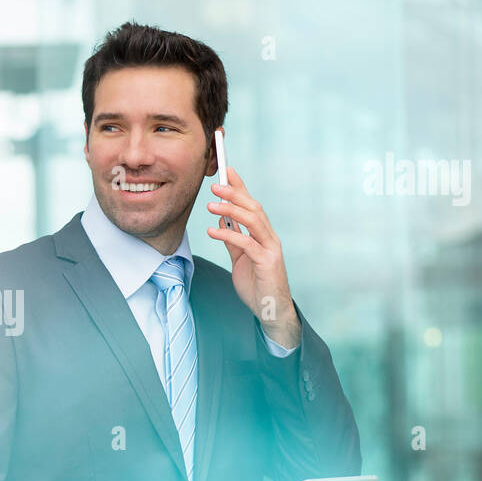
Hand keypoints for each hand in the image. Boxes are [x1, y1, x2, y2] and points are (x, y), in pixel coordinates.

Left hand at [204, 166, 300, 348]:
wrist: (270, 309)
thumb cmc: (256, 284)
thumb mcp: (240, 259)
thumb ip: (233, 239)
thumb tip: (221, 220)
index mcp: (264, 235)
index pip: (252, 205)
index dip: (241, 187)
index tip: (228, 170)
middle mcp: (270, 238)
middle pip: (253, 207)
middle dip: (235, 193)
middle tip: (215, 185)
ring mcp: (270, 249)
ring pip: (253, 220)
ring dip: (231, 209)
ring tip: (211, 204)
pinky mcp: (267, 262)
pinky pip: (246, 243)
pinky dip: (228, 234)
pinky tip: (212, 230)